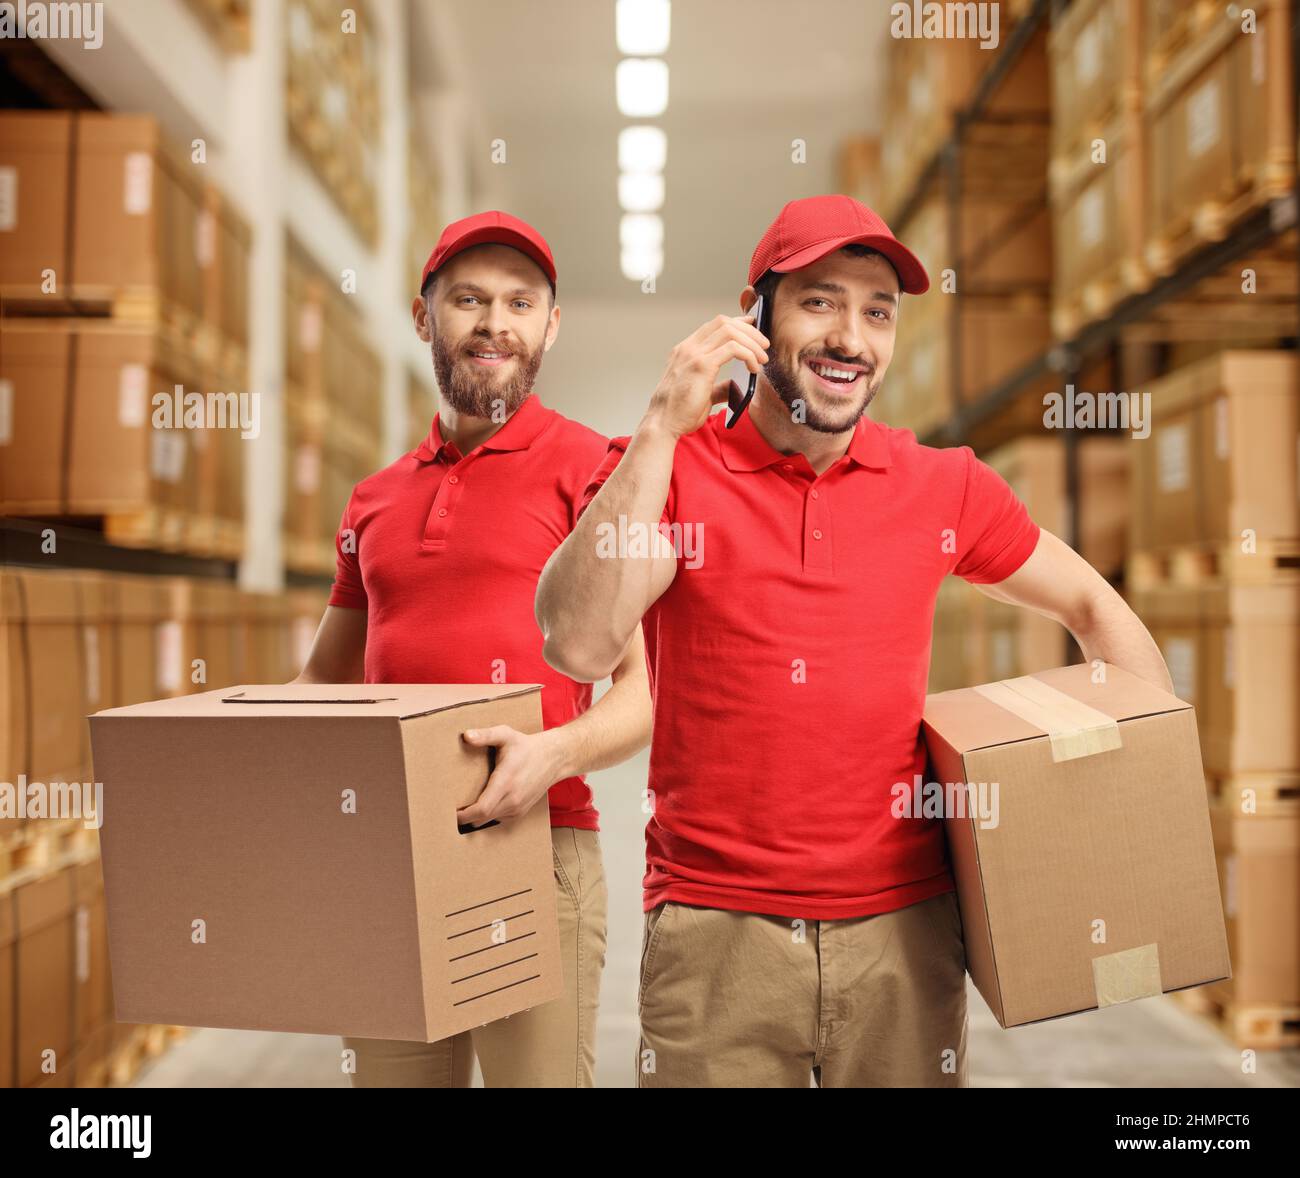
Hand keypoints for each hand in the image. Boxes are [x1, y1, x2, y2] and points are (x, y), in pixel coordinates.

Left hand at [456, 726, 567, 825]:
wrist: (554, 758)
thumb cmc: (526, 746)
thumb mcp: (506, 735)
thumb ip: (486, 735)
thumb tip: (466, 735)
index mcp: (506, 781)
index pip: (482, 808)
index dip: (465, 815)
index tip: (452, 812)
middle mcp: (513, 798)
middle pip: (482, 818)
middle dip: (466, 818)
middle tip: (452, 811)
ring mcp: (518, 807)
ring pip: (490, 820)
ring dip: (476, 817)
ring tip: (464, 808)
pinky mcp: (521, 811)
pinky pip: (499, 819)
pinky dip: (488, 816)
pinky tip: (482, 805)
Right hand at [643, 312, 768, 439]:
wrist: (664, 424)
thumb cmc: (679, 412)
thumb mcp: (702, 394)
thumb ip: (718, 387)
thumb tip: (734, 386)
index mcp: (686, 351)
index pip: (714, 325)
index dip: (737, 322)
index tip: (753, 326)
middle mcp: (688, 348)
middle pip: (724, 322)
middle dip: (749, 330)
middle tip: (764, 345)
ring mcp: (693, 354)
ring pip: (730, 331)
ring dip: (752, 342)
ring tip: (762, 357)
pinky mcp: (702, 365)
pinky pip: (733, 348)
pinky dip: (748, 355)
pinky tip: (753, 368)